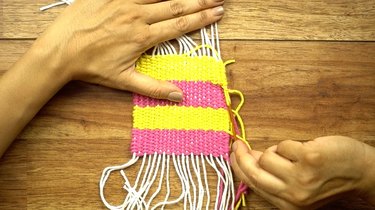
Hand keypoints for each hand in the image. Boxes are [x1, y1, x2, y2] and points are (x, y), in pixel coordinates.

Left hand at [36, 0, 224, 100]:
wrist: (59, 50)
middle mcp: (136, 15)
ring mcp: (122, 2)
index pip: (180, 25)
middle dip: (199, 1)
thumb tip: (180, 96)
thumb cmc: (92, 67)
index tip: (218, 12)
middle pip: (175, 5)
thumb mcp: (124, 82)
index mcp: (143, 36)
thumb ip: (155, 88)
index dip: (201, 19)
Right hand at [230, 136, 374, 208]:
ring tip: (292, 154)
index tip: (232, 154)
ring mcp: (300, 177)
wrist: (361, 171)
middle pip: (254, 172)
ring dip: (276, 151)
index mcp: (288, 204)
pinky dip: (291, 144)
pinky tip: (304, 149)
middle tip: (238, 144)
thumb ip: (273, 176)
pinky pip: (284, 145)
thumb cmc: (330, 177)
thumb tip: (248, 158)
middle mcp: (293, 195)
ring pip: (267, 157)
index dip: (238, 168)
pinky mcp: (308, 158)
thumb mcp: (298, 186)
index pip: (253, 185)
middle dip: (241, 156)